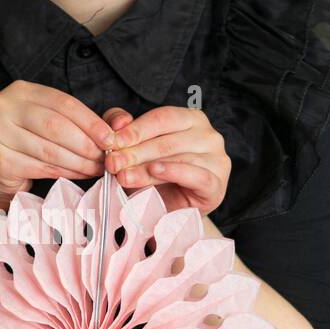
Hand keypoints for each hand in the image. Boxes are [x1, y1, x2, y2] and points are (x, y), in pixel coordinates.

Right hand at [0, 80, 117, 204]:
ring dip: (79, 162)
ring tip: (97, 169)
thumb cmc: (27, 143)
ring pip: (50, 149)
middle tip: (107, 158)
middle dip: (86, 144)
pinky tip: (78, 175)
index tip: (112, 138)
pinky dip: (65, 173)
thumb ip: (86, 120)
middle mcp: (2, 107)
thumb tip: (122, 121)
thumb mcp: (53, 124)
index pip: (62, 102)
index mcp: (19, 91)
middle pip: (56, 125)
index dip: (90, 121)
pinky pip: (40, 167)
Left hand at [100, 105, 230, 214]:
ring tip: (123, 175)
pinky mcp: (217, 185)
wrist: (167, 210)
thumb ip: (123, 128)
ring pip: (178, 158)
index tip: (112, 141)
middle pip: (167, 140)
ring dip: (145, 167)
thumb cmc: (152, 173)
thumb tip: (120, 122)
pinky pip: (197, 175)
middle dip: (135, 152)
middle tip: (112, 162)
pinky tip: (155, 171)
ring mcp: (217, 160)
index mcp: (191, 119)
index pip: (162, 118)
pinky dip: (174, 172)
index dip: (135, 129)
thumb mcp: (134, 146)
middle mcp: (209, 136)